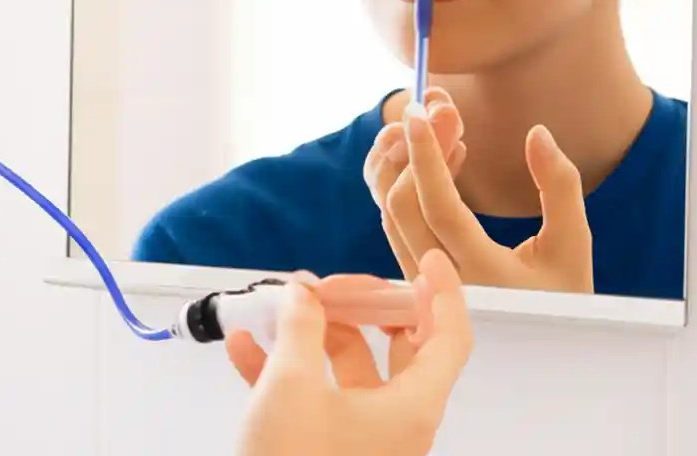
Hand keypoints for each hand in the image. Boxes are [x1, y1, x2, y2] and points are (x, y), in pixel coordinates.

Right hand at [227, 250, 472, 455]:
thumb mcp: (292, 385)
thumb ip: (300, 327)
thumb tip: (301, 293)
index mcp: (411, 407)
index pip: (450, 337)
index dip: (443, 292)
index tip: (429, 259)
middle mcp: (395, 422)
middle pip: (399, 348)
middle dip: (366, 308)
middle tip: (339, 284)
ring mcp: (361, 436)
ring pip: (350, 368)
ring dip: (315, 333)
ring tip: (281, 307)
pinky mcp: (326, 447)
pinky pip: (314, 396)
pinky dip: (285, 367)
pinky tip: (246, 348)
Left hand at [366, 88, 592, 293]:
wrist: (542, 348)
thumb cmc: (564, 295)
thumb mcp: (573, 244)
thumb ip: (560, 187)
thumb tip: (538, 133)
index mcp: (485, 275)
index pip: (441, 208)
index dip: (428, 157)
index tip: (423, 113)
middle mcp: (444, 283)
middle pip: (402, 208)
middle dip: (415, 151)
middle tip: (439, 107)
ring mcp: (422, 283)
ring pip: (390, 215)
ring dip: (404, 163)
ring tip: (439, 123)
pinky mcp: (414, 277)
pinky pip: (395, 224)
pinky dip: (406, 183)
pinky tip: (442, 156)